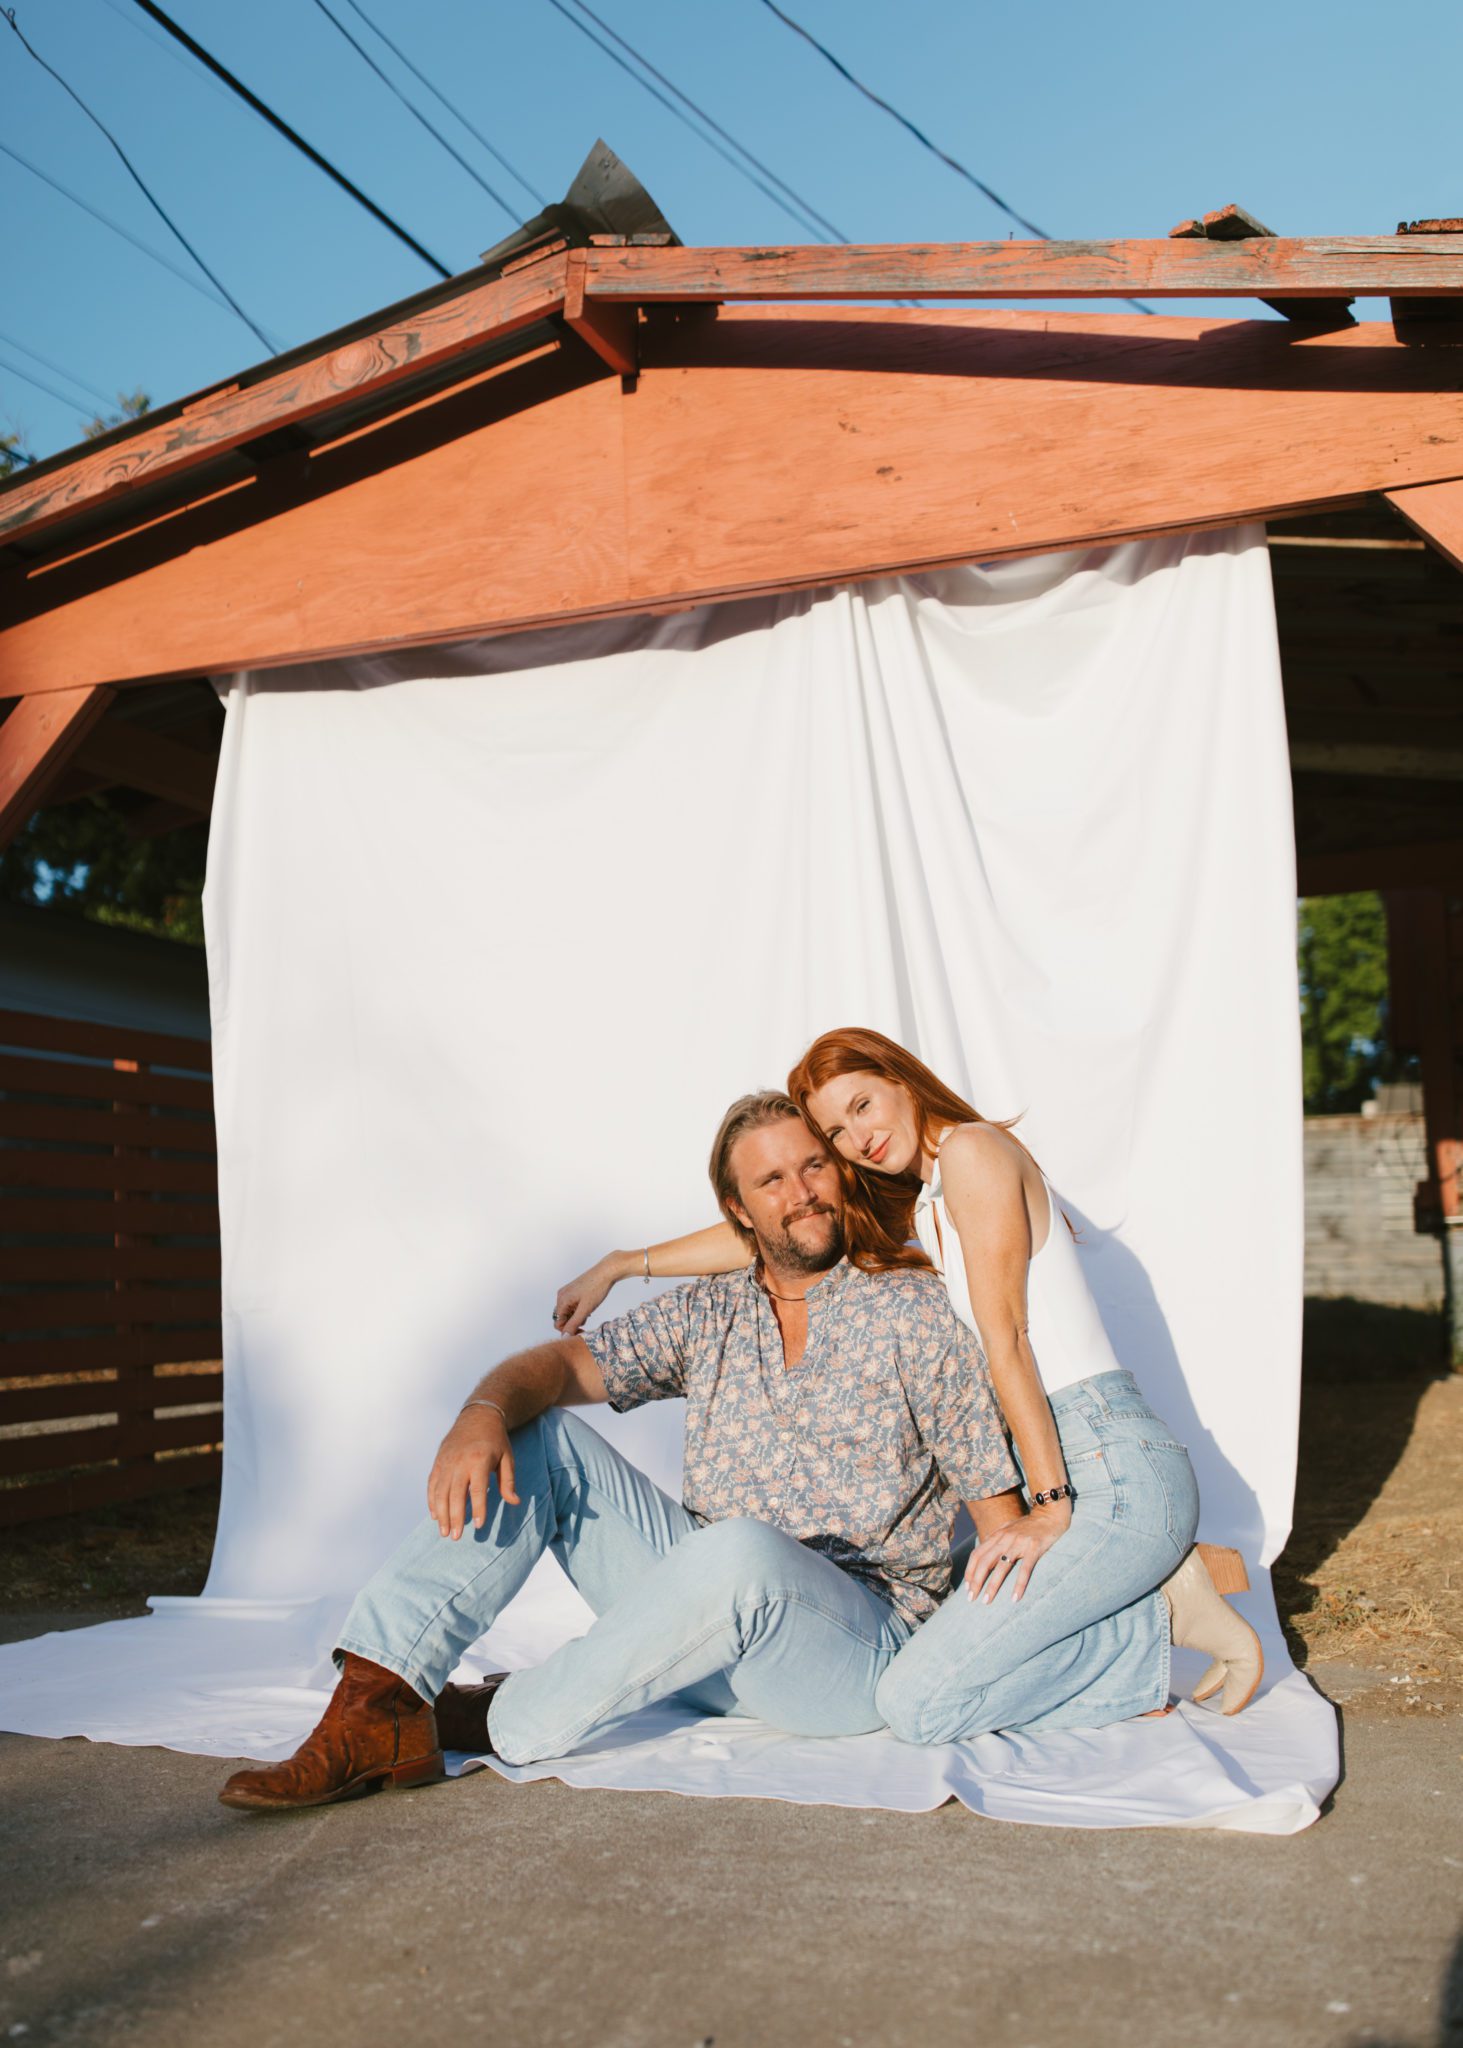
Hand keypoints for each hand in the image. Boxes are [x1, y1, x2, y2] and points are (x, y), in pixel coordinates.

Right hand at [426, 1408, 517, 1540]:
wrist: (478, 1415)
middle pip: (455, 1494)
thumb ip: (508, 1481)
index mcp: (479, 1460)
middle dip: (455, 1517)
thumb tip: (515, 1502)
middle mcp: (460, 1462)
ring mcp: (446, 1462)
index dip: (478, 1509)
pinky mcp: (438, 1462)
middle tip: (456, 1537)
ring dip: (441, 1514)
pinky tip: (435, 1515)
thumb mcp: (507, 1458)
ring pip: (440, 1492)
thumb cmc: (496, 1440)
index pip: (477, 1490)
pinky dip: (432, 1501)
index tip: (478, 1526)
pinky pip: (432, 1484)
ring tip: (444, 1532)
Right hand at [552, 1254, 621, 1335]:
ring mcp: (567, 1292)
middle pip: (562, 1318)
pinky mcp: (573, 1290)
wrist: (606, 1272)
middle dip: (574, 1323)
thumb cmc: (597, 1289)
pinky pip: (572, 1305)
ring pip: (568, 1312)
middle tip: (587, 1322)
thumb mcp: (586, 1309)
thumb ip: (574, 1324)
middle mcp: (561, 1296)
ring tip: (589, 1313)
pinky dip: (579, 1309)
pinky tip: (589, 1307)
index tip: (582, 1332)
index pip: (558, 1324)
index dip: (569, 1331)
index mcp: (562, 1300)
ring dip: (577, 1316)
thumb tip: (564, 1337)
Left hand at [964, 1500, 1071, 1604]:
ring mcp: (1019, 1543)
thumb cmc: (1029, 1525)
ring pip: (1002, 1567)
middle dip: (976, 1581)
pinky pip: (1025, 1569)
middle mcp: (1005, 1538)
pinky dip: (1019, 1584)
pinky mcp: (1034, 1548)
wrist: (1050, 1515)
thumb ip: (996, 1539)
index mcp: (997, 1535)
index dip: (970, 1571)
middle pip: (985, 1562)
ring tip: (987, 1600)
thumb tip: (983, 1553)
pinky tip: (1014, 1598)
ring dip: (993, 1585)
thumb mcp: (1008, 1528)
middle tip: (972, 1598)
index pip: (977, 1554)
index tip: (967, 1587)